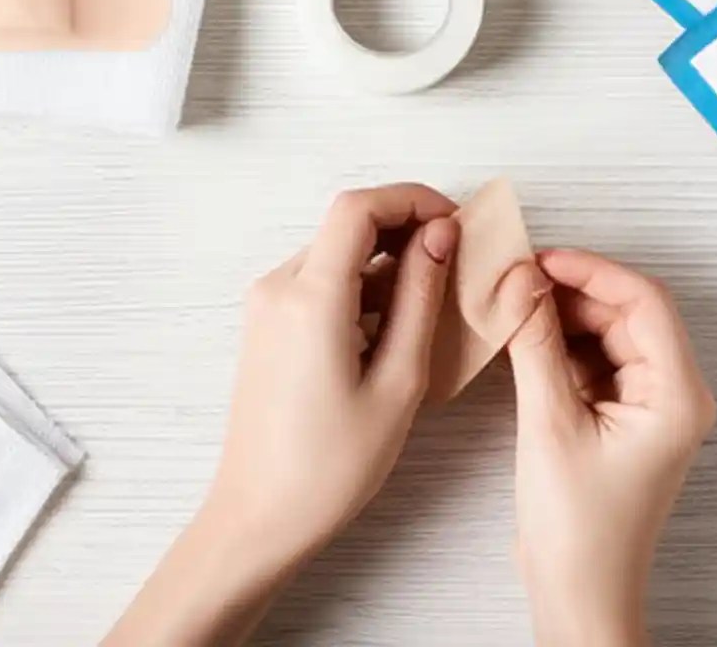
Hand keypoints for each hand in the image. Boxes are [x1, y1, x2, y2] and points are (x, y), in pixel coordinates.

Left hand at [211, 182, 462, 556]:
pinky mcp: (267, 327)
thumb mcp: (398, 382)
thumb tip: (439, 237)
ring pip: (336, 254)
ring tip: (433, 306)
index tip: (455, 222)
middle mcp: (278, 290)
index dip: (413, 200)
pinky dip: (361, 289)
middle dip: (406, 230)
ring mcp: (267, 308)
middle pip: (347, 225)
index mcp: (309, 298)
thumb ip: (421, 299)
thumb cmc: (330, 466)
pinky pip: (320, 284)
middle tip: (456, 263)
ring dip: (386, 263)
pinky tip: (393, 330)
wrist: (260, 515)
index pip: (359, 208)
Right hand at [507, 249, 716, 646]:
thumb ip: (536, 345)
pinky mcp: (624, 418)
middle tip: (517, 278)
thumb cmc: (578, 530)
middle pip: (628, 313)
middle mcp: (674, 394)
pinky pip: (596, 362)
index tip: (541, 258)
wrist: (579, 592)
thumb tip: (521, 283)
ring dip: (565, 317)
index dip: (591, 270)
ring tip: (514, 305)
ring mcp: (649, 407)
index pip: (644, 302)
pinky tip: (524, 337)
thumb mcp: (549, 425)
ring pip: (609, 335)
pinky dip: (562, 346)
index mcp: (676, 395)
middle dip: (574, 291)